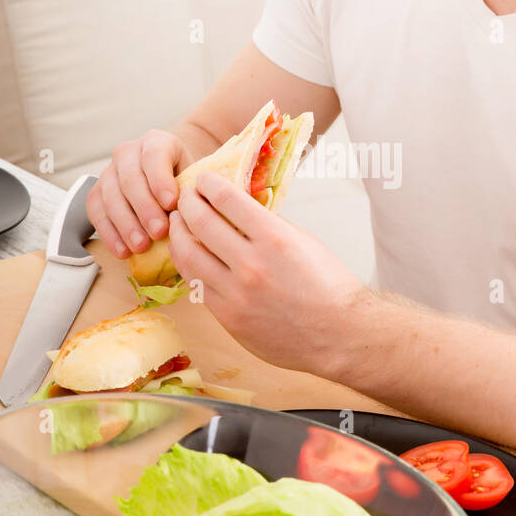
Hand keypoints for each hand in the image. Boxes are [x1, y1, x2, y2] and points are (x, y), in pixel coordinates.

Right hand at [86, 130, 193, 257]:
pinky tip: (123, 250)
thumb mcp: (194, 178)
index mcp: (156, 141)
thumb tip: (197, 212)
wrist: (167, 180)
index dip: (160, 180)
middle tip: (159, 232)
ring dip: (126, 225)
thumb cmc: (183, 181)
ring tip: (142, 246)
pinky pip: (96, 213)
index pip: (154, 155)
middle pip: (131, 179)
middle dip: (145, 208)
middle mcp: (128, 152)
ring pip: (111, 197)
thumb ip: (193, 190)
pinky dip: (109, 233)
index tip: (171, 203)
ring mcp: (109, 172)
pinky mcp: (96, 193)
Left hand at [168, 170, 367, 373]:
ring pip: (188, 255)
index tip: (203, 180)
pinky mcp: (229, 318)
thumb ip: (270, 225)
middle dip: (187, 203)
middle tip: (184, 197)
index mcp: (275, 239)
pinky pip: (196, 285)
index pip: (227, 199)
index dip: (208, 184)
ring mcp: (237, 294)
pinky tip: (188, 256)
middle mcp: (252, 265)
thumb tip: (241, 209)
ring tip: (176, 225)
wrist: (339, 335)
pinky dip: (188, 266)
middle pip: (200, 222)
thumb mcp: (304, 242)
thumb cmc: (329, 287)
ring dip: (177, 234)